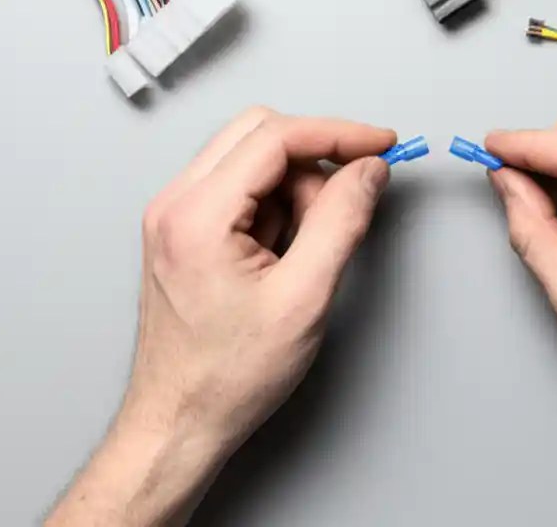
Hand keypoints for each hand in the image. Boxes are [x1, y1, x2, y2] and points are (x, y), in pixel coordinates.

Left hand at [48, 107, 395, 525]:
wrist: (178, 422)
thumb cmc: (227, 376)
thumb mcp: (304, 298)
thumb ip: (341, 221)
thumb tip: (368, 171)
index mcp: (196, 215)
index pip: (275, 136)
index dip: (339, 134)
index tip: (382, 144)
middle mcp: (175, 204)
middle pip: (259, 135)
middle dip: (315, 160)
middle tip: (349, 202)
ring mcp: (174, 216)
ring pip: (251, 160)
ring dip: (295, 189)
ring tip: (307, 253)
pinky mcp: (182, 232)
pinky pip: (239, 191)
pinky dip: (275, 209)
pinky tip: (285, 256)